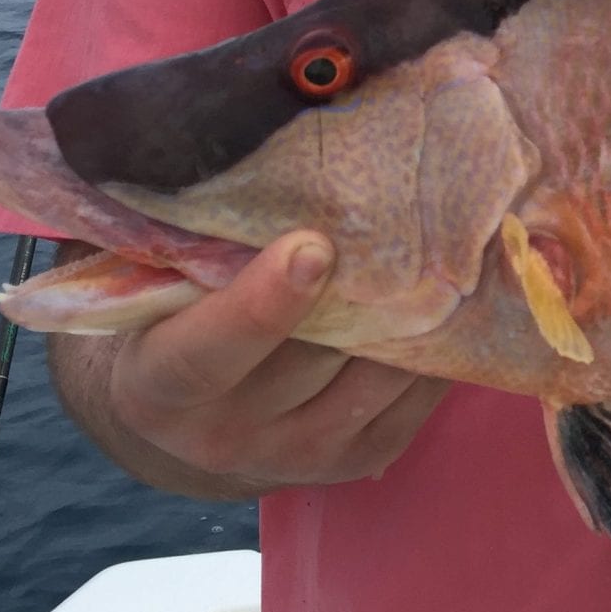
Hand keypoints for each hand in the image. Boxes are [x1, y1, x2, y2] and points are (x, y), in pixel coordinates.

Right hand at [95, 229, 448, 494]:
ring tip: (444, 240)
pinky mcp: (363, 461)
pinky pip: (417, 392)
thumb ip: (205, 244)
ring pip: (378, 371)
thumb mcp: (167, 284)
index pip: (210, 352)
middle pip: (316, 352)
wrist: (190, 417)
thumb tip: (284, 150)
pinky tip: (451, 289)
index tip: (313, 245)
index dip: (263, 302)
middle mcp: (227, 435)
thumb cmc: (179, 314)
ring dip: (414, 308)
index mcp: (160, 384)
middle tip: (411, 211)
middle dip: (364, 282)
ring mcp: (301, 456)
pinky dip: (439, 338)